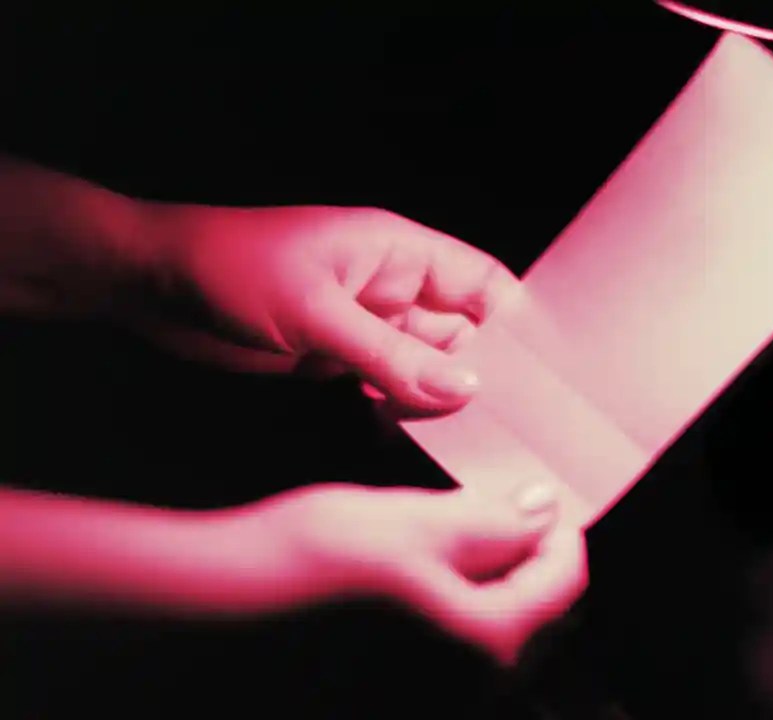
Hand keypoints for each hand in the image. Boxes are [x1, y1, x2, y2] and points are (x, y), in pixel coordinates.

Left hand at [139, 204, 520, 410]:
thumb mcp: (316, 314)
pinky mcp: (339, 357)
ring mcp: (367, 323)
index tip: (544, 372)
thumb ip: (391, 355)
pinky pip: (391, 385)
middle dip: (487, 371)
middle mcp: (392, 286)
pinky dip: (402, 409)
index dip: (518, 323)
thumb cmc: (228, 268)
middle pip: (464, 330)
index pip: (483, 283)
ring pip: (428, 364)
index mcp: (398, 251)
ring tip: (472, 438)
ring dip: (443, 397)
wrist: (149, 284)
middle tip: (515, 420)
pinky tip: (411, 434)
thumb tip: (464, 389)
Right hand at [259, 482, 587, 664]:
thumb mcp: (416, 522)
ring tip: (454, 539)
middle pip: (531, 614)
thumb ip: (493, 523)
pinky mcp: (395, 691)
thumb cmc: (312, 562)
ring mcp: (431, 694)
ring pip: (489, 633)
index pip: (562, 583)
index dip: (559, 532)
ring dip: (489, 584)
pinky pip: (449, 650)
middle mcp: (467, 683)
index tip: (543, 501)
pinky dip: (451, 610)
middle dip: (526, 560)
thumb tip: (541, 513)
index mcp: (486, 640)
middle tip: (502, 513)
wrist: (215, 605)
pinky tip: (418, 578)